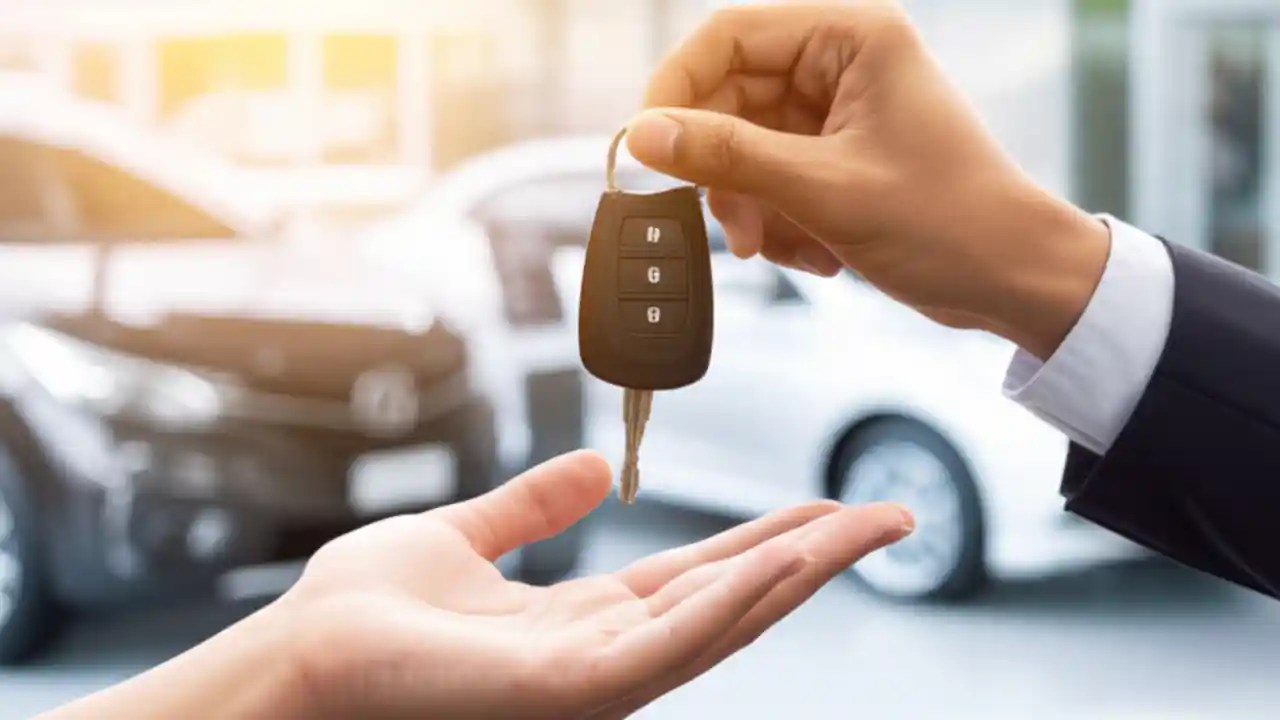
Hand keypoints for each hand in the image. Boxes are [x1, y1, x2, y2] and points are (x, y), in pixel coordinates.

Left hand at [47, 451, 911, 719]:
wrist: (294, 662)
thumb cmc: (361, 614)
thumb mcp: (463, 539)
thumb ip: (529, 509)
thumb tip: (592, 469)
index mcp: (583, 620)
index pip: (698, 577)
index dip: (765, 543)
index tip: (826, 506)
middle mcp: (602, 656)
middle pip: (729, 601)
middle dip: (811, 560)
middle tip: (892, 515)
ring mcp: (589, 682)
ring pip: (717, 626)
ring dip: (793, 578)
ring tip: (861, 529)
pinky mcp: (564, 691)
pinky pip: (665, 649)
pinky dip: (730, 608)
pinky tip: (780, 568)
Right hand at [626, 1, 1110, 358]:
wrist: (1013, 279)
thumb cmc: (949, 222)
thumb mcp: (824, 190)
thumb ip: (727, 157)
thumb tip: (643, 135)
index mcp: (851, 37)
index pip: (729, 36)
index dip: (676, 89)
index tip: (649, 147)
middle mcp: (842, 63)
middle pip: (730, 99)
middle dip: (725, 171)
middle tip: (732, 227)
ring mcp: (838, 112)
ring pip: (744, 147)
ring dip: (751, 206)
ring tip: (782, 247)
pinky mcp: (836, 156)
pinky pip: (770, 178)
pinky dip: (777, 220)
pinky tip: (815, 252)